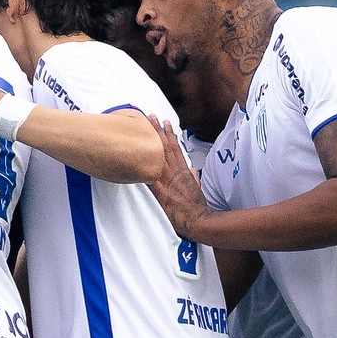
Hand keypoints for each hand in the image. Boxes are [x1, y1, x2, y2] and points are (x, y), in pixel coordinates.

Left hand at [146, 120, 214, 240]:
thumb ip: (194, 178)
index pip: (175, 148)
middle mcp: (176, 173)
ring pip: (158, 157)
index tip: (165, 122)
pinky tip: (136, 157)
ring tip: (145, 127)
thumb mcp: (197, 189)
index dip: (169, 134)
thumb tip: (192, 171)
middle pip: (165, 147)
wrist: (200, 221)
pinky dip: (144, 168)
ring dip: (151, 141)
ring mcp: (168, 182)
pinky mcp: (162, 193)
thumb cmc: (198, 208)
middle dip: (157, 131)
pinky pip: (150, 178)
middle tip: (150, 116)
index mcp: (184, 172)